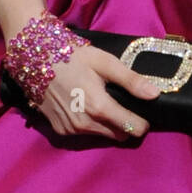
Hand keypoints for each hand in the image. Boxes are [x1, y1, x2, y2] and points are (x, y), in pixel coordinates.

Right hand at [35, 43, 161, 140]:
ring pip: (101, 136)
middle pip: (118, 135)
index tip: (144, 113)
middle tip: (123, 105)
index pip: (132, 129)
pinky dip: (90, 125)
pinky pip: (84, 134)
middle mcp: (85, 124)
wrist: (36, 59)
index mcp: (99, 108)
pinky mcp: (60, 131)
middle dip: (126, 125)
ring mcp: (71, 130)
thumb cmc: (74, 57)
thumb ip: (131, 80)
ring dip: (107, 126)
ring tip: (103, 102)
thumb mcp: (105, 62)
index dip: (142, 123)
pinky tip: (85, 106)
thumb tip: (155, 95)